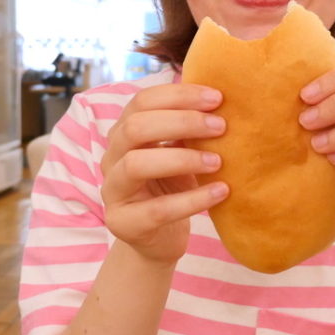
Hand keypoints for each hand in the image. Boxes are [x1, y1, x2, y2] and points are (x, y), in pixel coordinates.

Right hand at [100, 83, 228, 263]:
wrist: (159, 239)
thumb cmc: (173, 187)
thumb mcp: (179, 152)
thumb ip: (188, 129)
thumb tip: (223, 100)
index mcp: (123, 133)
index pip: (142, 101)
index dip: (179, 95)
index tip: (217, 98)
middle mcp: (111, 157)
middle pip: (136, 127)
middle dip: (182, 122)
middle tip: (221, 127)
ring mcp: (113, 191)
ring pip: (136, 164)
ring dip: (182, 159)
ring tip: (218, 161)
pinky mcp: (124, 223)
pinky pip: (158, 209)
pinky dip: (193, 199)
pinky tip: (222, 192)